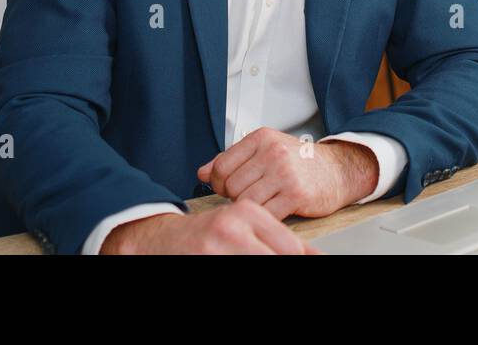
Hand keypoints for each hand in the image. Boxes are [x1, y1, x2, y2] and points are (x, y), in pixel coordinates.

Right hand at [100, 200, 319, 253]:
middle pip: (280, 255)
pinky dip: (241, 264)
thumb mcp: (243, 224)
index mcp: (248, 212)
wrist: (162, 237)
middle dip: (289, 261)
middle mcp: (233, 227)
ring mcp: (218, 246)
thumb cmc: (207, 232)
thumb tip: (313, 254)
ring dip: (265, 261)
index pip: (291, 247)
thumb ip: (276, 236)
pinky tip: (237, 258)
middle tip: (280, 256)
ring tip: (248, 253)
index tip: (315, 260)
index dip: (302, 258)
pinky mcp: (208, 258)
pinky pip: (237, 266)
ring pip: (263, 258)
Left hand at [196, 127, 379, 219]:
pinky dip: (264, 216)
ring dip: (249, 207)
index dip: (218, 182)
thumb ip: (232, 159)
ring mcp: (285, 174)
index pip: (221, 165)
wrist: (337, 171)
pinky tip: (272, 209)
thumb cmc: (300, 162)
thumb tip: (201, 172)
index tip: (226, 187)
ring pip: (246, 200)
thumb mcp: (265, 150)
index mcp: (261, 138)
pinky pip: (265, 213)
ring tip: (260, 202)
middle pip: (231, 185)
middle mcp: (272, 153)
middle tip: (247, 196)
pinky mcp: (296, 195)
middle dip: (234, 196)